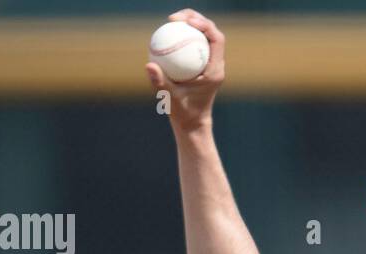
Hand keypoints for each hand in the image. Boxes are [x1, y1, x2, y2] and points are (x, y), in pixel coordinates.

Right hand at [145, 9, 226, 132]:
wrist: (193, 124)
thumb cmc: (184, 114)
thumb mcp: (170, 98)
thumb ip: (160, 82)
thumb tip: (149, 64)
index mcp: (215, 70)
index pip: (216, 39)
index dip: (203, 24)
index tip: (184, 21)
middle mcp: (216, 64)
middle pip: (211, 32)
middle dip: (195, 18)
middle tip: (174, 17)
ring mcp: (210, 64)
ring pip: (204, 37)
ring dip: (191, 24)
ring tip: (172, 20)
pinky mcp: (202, 66)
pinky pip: (195, 45)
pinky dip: (184, 37)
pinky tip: (168, 34)